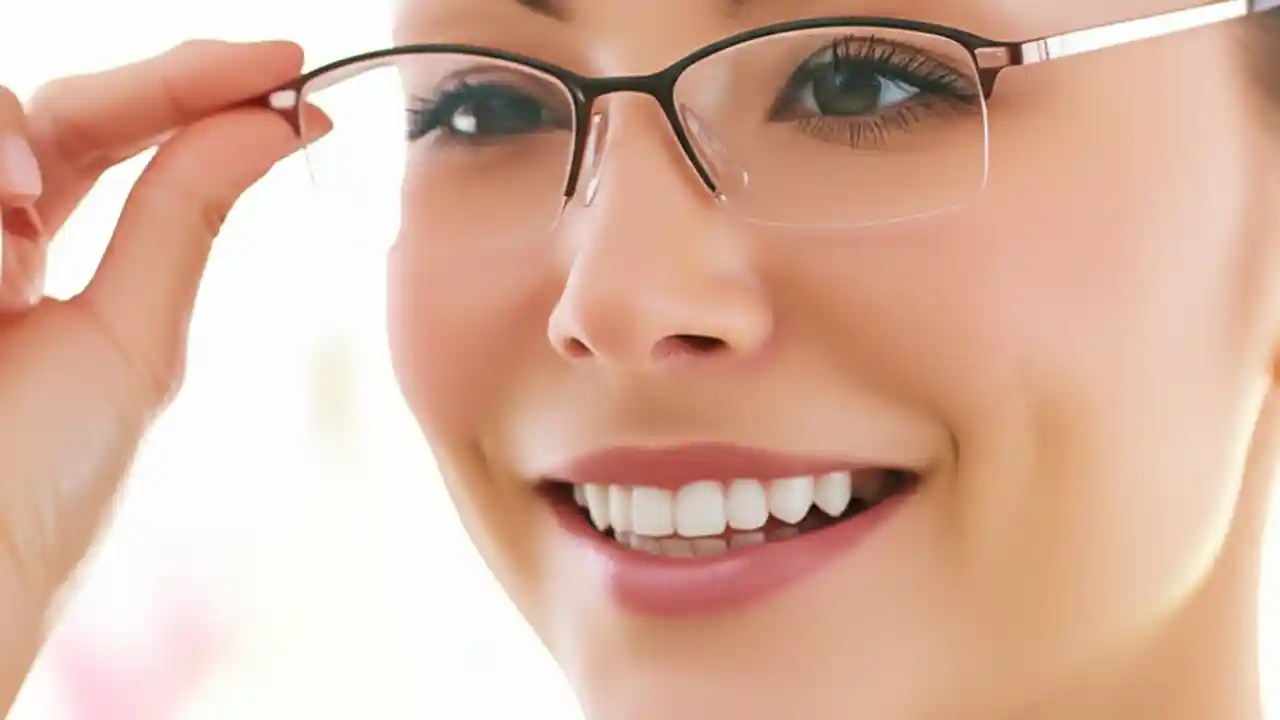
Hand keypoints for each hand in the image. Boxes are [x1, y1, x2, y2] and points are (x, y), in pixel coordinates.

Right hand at [0, 39, 327, 709]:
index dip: (196, 89)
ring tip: (20, 244)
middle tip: (233, 83)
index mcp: (45, 261)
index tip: (291, 64)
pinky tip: (0, 257)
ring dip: (18, 156)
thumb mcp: (131, 341)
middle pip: (56, 109)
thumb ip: (183, 222)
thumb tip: (278, 123)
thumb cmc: (42, 483)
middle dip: (148, 92)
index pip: (117, 138)